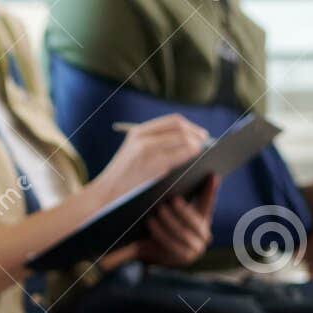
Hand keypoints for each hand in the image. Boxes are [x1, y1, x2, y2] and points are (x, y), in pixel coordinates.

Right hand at [95, 115, 209, 202]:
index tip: (200, 134)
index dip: (190, 126)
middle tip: (205, 142)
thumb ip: (154, 143)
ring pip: (182, 140)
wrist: (106, 191)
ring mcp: (146, 149)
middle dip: (196, 134)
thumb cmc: (124, 176)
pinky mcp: (152, 164)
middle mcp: (142, 136)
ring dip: (196, 145)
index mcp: (138, 131)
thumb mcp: (134, 152)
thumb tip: (187, 140)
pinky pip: (179, 156)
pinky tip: (194, 161)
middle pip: (180, 128)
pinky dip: (190, 156)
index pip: (172, 121)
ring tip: (202, 152)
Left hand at [138, 174, 219, 267]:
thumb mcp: (171, 207)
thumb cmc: (161, 222)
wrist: (148, 248)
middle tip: (171, 199)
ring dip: (170, 221)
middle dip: (182, 210)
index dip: (210, 189)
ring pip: (182, 234)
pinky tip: (151, 223)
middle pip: (195, 222)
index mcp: (203, 219)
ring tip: (159, 210)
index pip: (208, 202)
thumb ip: (181, 193)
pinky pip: (171, 245)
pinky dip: (161, 233)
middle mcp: (204, 236)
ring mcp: (195, 250)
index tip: (211, 173)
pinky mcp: (182, 259)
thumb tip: (187, 168)